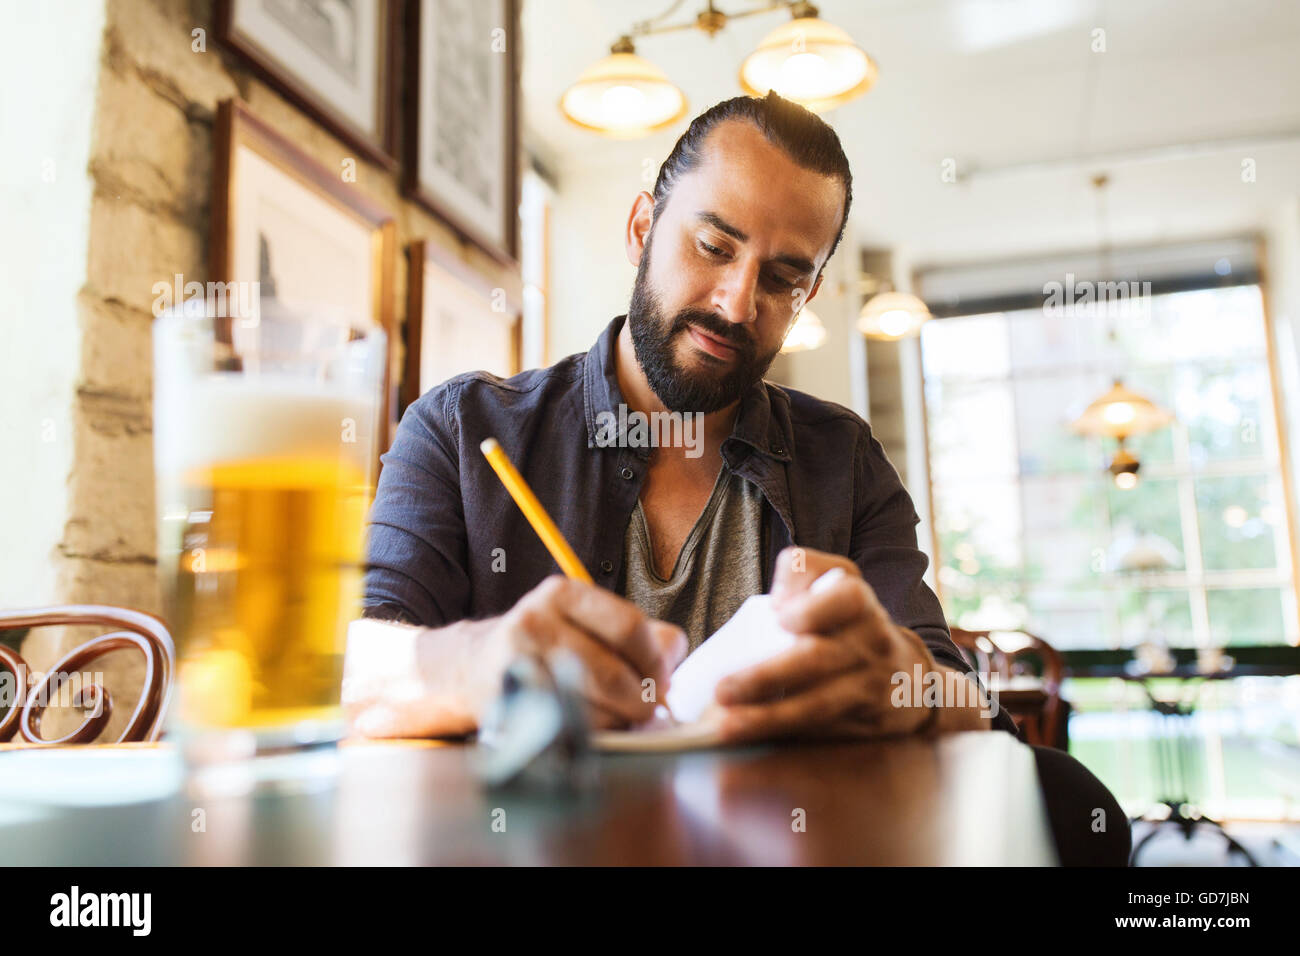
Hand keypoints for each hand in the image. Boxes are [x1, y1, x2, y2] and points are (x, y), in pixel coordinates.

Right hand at [485, 575, 687, 729]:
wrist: (478, 665)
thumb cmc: (553, 646)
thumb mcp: (593, 624)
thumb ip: (646, 636)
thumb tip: (672, 663)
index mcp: (564, 594)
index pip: (629, 626)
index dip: (654, 661)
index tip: (662, 680)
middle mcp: (535, 621)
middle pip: (611, 672)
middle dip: (640, 699)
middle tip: (647, 709)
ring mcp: (517, 663)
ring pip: (591, 705)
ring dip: (616, 721)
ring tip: (618, 717)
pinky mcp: (508, 702)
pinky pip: (564, 726)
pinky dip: (589, 733)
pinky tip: (590, 725)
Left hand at [711, 547, 936, 743]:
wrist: (909, 678)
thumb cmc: (851, 622)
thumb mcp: (836, 582)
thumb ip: (802, 572)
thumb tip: (777, 601)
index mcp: (859, 602)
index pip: (845, 598)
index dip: (810, 610)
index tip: (778, 616)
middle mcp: (870, 644)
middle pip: (817, 660)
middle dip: (766, 676)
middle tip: (722, 689)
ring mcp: (869, 687)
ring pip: (817, 705)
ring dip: (767, 718)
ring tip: (725, 726)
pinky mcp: (865, 724)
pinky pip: (820, 733)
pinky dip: (782, 737)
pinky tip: (748, 742)